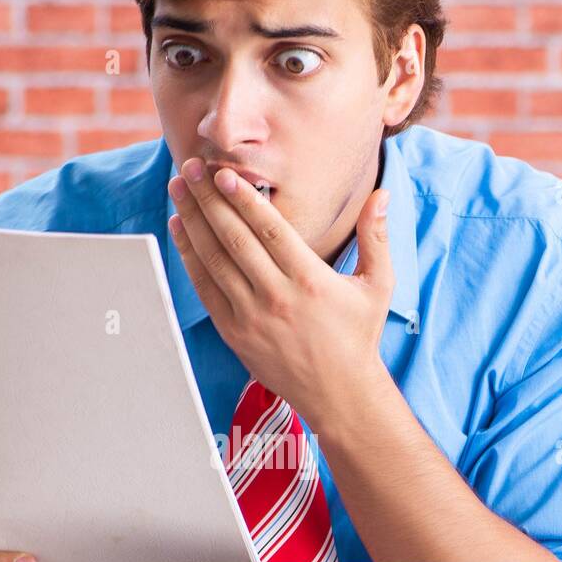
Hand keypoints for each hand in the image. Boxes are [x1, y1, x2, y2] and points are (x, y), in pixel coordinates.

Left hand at [168, 159, 392, 436]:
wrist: (340, 394)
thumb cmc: (359, 336)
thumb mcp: (378, 284)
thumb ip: (376, 236)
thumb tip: (382, 194)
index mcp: (309, 280)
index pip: (269, 229)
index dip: (243, 198)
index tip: (222, 172)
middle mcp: (276, 297)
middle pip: (234, 238)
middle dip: (208, 199)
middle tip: (190, 167)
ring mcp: (251, 317)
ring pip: (214, 260)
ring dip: (192, 221)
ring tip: (179, 189)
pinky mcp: (235, 334)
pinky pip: (205, 289)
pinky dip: (189, 258)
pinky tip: (179, 230)